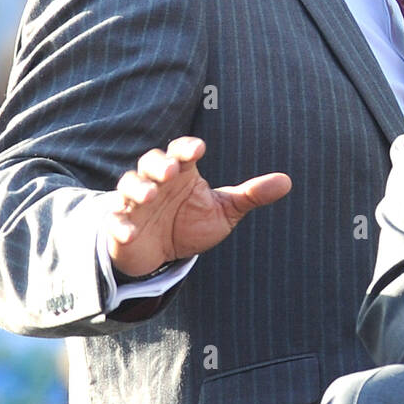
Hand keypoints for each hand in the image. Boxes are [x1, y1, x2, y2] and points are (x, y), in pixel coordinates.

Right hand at [103, 136, 290, 276]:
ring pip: (129, 185)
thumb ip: (251, 195)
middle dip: (159, 164)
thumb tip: (287, 181)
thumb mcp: (225, 210)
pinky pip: (116, 221)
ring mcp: (136, 203)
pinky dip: (120, 225)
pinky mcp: (122, 225)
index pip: (181, 152)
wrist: (164, 254)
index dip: (186, 148)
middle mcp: (156, 182)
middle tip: (171, 171)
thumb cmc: (192, 223)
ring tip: (149, 196)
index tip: (198, 149)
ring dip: (137, 189)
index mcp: (182, 173)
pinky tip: (130, 232)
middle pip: (151, 162)